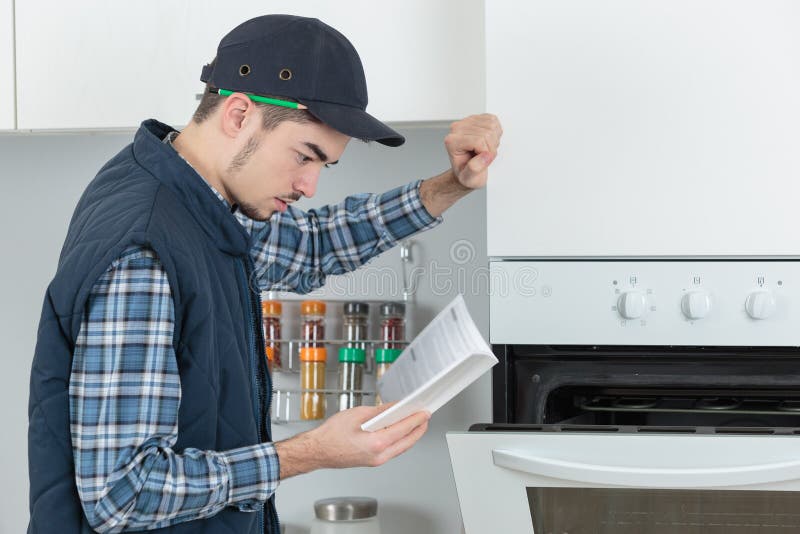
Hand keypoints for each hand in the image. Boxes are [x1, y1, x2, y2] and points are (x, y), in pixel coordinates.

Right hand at [274, 403, 429, 477]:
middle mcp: (379, 456)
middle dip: (419, 429)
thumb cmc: (331, 435)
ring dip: (411, 436)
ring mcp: (376, 461)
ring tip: (417, 423)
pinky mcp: (373, 461)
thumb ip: (380, 411)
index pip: (404, 429)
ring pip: (401, 448)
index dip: (417, 419)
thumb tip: (394, 407)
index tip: (424, 412)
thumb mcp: (357, 414)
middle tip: (426, 417)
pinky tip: (401, 432)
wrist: (318, 451)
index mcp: (376, 443)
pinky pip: (393, 451)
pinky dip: (400, 441)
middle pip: (407, 442)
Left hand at [444, 114, 502, 189]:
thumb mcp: (469, 179)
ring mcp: (466, 121)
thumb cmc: (466, 173)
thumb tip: (485, 156)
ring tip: (485, 149)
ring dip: (494, 140)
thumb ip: (474, 170)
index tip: (482, 161)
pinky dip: (495, 132)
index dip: (487, 153)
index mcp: (452, 141)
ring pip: (491, 126)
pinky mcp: (476, 118)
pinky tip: (488, 141)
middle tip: (484, 156)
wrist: (466, 169)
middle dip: (491, 147)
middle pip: (487, 133)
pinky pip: (493, 120)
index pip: (479, 141)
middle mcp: (457, 129)